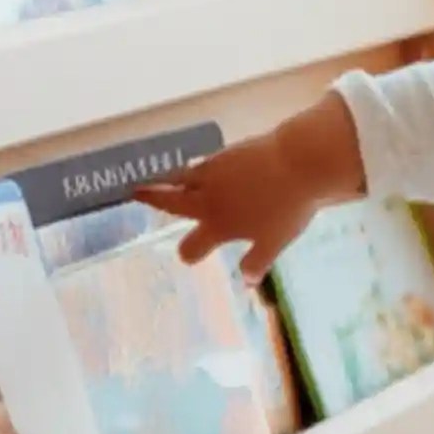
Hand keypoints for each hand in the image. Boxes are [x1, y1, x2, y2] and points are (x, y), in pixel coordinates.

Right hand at [133, 93, 364, 281]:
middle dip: (152, 199)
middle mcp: (208, 199)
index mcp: (219, 225)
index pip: (193, 244)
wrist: (298, 163)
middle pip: (172, 201)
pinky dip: (195, 165)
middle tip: (135, 193)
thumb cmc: (289, 208)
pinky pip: (203, 161)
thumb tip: (246, 281)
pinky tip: (199, 164)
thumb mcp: (276, 242)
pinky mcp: (226, 152)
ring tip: (158, 178)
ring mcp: (215, 172)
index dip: (190, 252)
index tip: (186, 255)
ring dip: (167, 179)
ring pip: (181, 176)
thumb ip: (257, 261)